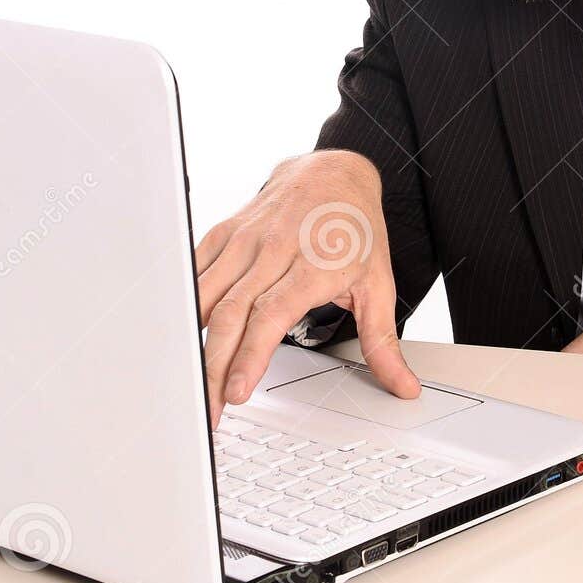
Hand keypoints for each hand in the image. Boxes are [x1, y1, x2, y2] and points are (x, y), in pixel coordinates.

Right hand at [194, 149, 419, 423]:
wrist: (335, 173)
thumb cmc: (355, 230)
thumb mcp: (379, 285)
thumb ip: (384, 343)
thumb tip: (404, 388)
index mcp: (312, 265)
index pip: (270, 316)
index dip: (249, 356)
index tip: (236, 392)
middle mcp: (273, 250)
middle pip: (231, 314)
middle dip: (213, 366)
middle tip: (208, 409)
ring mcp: (245, 239)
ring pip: (206, 295)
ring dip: (193, 342)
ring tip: (190, 382)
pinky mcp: (226, 232)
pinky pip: (196, 270)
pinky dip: (184, 303)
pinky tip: (179, 336)